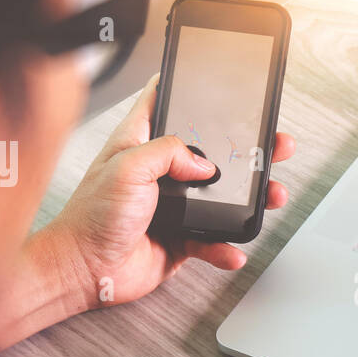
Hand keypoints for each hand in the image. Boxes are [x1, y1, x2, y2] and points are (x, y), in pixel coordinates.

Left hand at [48, 73, 292, 309]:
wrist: (85, 271)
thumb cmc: (90, 218)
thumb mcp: (127, 167)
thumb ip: (169, 152)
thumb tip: (205, 163)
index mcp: (140, 144)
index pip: (167, 106)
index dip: (191, 91)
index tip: (220, 85)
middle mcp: (160, 173)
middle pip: (211, 152)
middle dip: (246, 149)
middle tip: (272, 145)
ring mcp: (174, 206)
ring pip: (223, 197)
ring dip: (251, 200)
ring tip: (271, 196)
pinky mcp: (181, 238)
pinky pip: (214, 240)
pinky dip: (226, 246)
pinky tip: (232, 249)